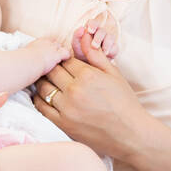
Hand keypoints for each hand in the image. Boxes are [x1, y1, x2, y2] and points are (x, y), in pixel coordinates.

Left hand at [35, 31, 142, 161]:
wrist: (130, 133)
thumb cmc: (125, 103)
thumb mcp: (114, 74)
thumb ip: (96, 56)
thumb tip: (83, 37)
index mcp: (88, 75)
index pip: (65, 60)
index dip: (64, 59)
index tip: (64, 62)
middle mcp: (75, 90)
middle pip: (51, 71)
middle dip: (52, 69)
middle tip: (54, 71)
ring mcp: (67, 107)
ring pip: (44, 88)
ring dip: (44, 83)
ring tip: (49, 83)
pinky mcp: (63, 123)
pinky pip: (42, 107)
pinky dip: (39, 100)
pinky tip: (44, 97)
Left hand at [72, 10, 117, 60]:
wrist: (87, 65)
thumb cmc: (81, 53)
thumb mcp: (76, 45)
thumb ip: (76, 36)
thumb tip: (82, 28)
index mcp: (91, 30)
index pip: (93, 23)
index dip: (93, 24)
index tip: (90, 30)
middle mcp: (100, 34)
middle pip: (102, 30)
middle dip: (98, 38)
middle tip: (94, 46)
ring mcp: (108, 40)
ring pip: (110, 37)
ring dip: (106, 44)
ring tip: (102, 52)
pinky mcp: (113, 49)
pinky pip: (115, 47)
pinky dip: (111, 50)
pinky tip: (106, 55)